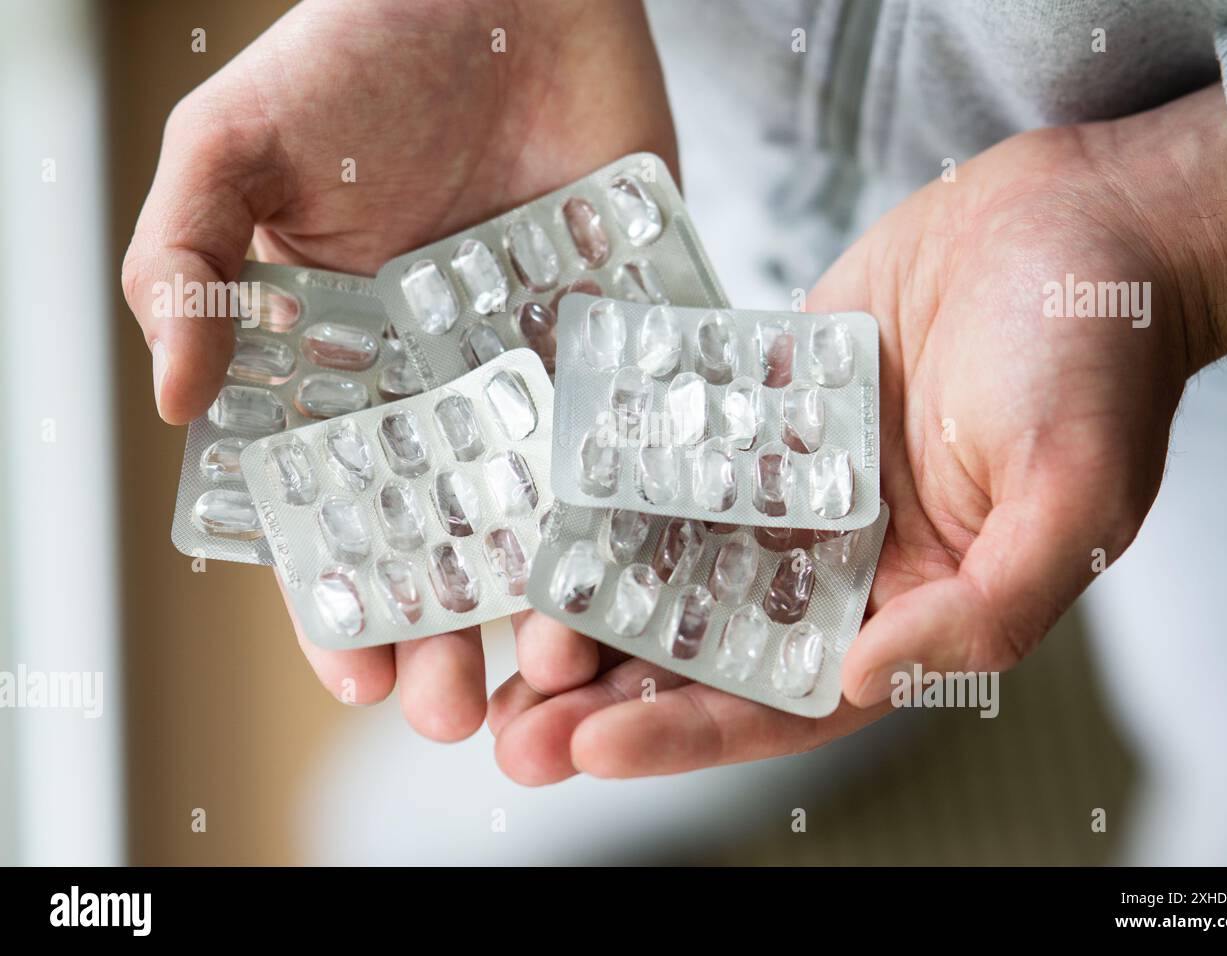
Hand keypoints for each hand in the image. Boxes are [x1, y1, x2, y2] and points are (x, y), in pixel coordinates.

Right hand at [122, 0, 674, 737]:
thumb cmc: (355, 54)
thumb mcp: (234, 150)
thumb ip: (188, 268)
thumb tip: (172, 404)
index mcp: (348, 374)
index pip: (341, 516)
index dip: (343, 600)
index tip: (359, 675)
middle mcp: (446, 391)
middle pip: (449, 542)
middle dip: (450, 632)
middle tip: (462, 714)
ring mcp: (542, 371)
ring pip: (548, 516)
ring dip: (549, 603)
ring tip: (558, 671)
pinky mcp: (628, 338)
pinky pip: (639, 440)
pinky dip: (645, 512)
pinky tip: (646, 575)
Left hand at [487, 83, 1226, 782]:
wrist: (1079, 226)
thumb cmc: (1098, 363)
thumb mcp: (1070, 498)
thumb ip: (981, 608)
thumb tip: (866, 677)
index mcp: (908, 604)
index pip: (785, 698)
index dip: (688, 733)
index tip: (593, 747)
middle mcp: (840, 554)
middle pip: (708, 645)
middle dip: (612, 691)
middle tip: (513, 726)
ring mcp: (795, 478)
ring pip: (674, 557)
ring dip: (593, 599)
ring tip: (507, 632)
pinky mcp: (765, 400)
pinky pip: (676, 450)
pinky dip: (614, 481)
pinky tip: (543, 504)